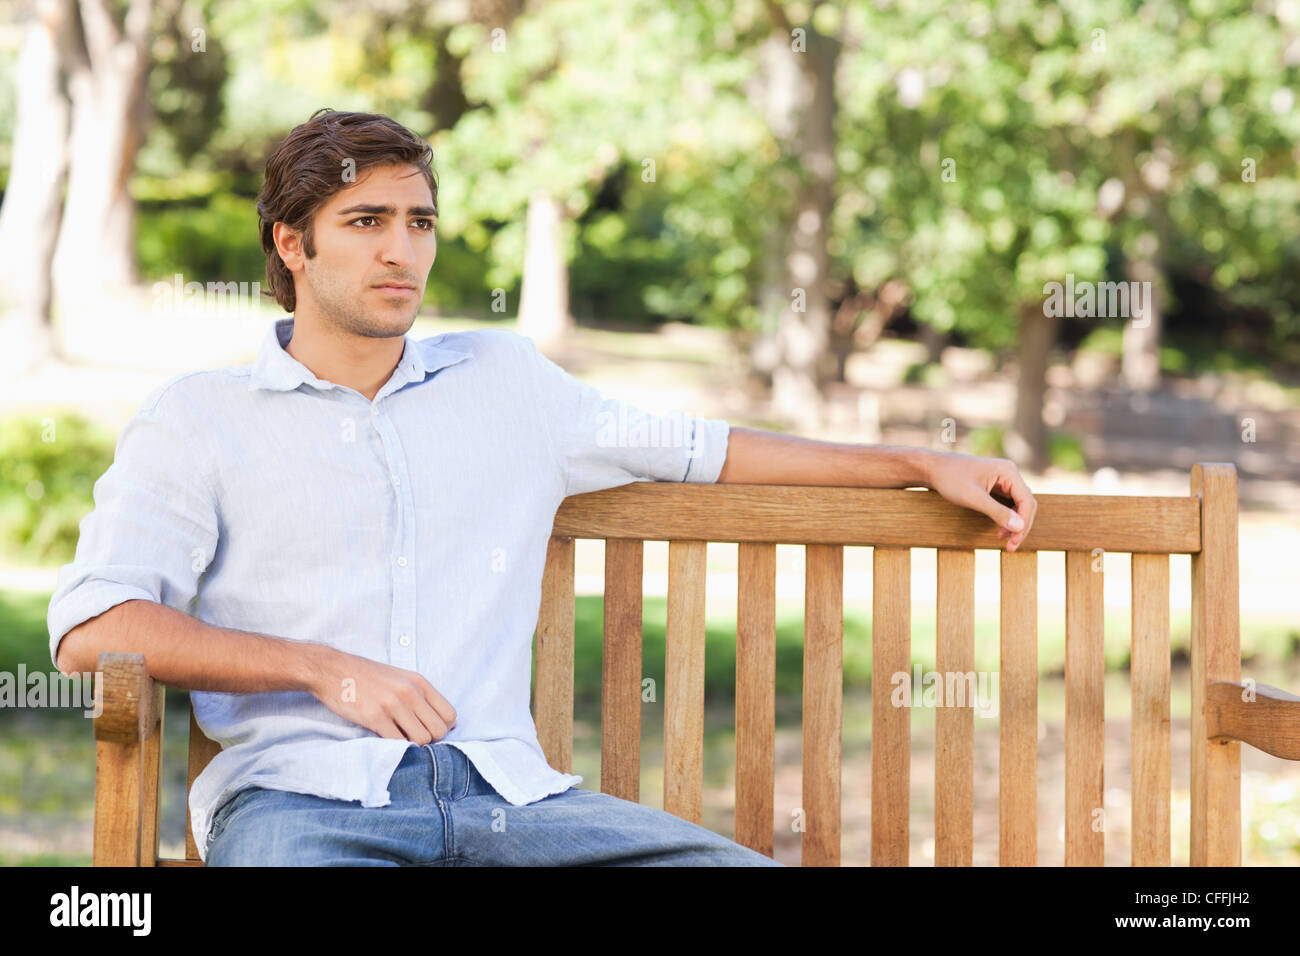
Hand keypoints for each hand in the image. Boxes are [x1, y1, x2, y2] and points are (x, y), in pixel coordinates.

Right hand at [306, 647, 457, 743]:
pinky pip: (397, 741)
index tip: (429, 730)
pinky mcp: (375, 716)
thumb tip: (445, 721)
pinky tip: (386, 738)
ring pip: (421, 739)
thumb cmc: (367, 676)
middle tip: (414, 738)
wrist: (333, 670)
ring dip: (413, 744)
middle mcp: (410, 692)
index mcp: (419, 682)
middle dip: (430, 740)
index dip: (443, 728)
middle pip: (439, 730)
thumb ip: (421, 695)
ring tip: (400, 737)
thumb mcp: (401, 677)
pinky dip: (396, 745)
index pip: (450, 714)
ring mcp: (393, 704)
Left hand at [921, 452, 1037, 551]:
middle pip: (1026, 504)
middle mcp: (1009, 474)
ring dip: (1014, 523)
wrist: (933, 469)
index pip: (1027, 500)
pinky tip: (1000, 530)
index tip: (1014, 541)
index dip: (1024, 523)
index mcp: (1008, 471)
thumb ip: (996, 512)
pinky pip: (1009, 504)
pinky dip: (1006, 518)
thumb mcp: (973, 498)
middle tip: (1011, 546)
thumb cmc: (950, 479)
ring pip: (1019, 505)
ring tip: (1004, 539)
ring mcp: (1004, 479)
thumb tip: (1019, 527)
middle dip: (1020, 526)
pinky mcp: (997, 486)